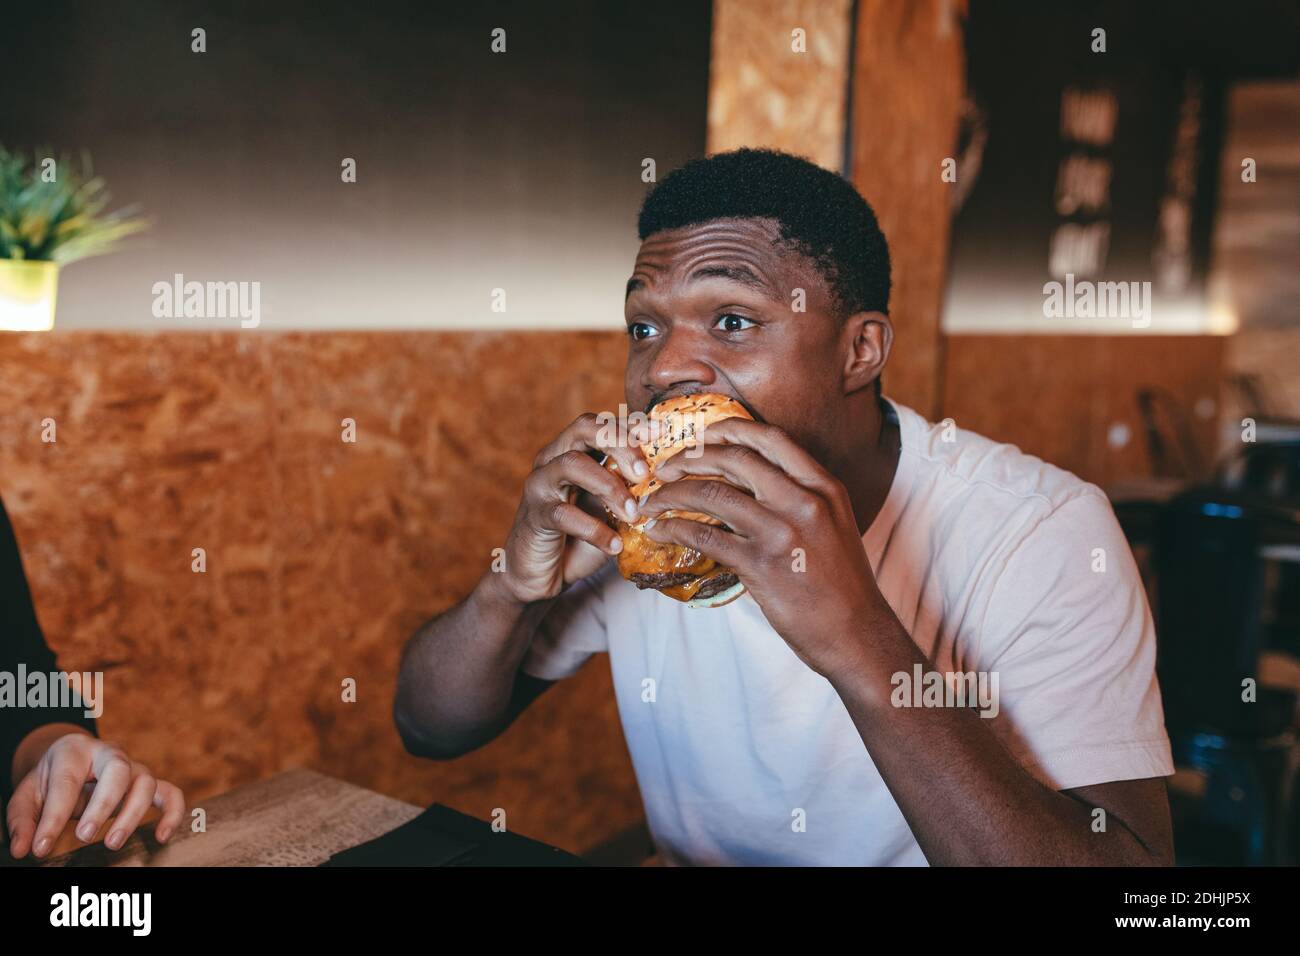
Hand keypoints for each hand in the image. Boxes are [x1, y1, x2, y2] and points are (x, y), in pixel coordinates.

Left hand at [5, 731, 185, 858]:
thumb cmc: (50, 779)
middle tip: (83, 836)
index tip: (41, 848)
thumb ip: (23, 821)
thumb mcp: (27, 794)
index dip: (54, 817)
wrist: (73, 760)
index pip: (67, 783)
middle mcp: (110, 754)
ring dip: (132, 814)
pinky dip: (172, 814)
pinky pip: (170, 793)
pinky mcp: (148, 783)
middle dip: (102, 806)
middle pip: (117, 772)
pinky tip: (160, 838)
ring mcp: (133, 767)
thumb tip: (24, 849)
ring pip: (146, 784)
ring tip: (111, 844)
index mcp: (74, 751)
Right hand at [497, 412, 656, 604]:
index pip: (602, 423)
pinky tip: (615, 545)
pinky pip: (563, 514)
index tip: (660, 433)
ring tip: (633, 514)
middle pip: (584, 428)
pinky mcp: (534, 515)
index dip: (631, 424)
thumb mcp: (610, 508)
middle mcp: (553, 458)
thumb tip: (673, 478)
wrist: (539, 574)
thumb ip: (630, 490)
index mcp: (573, 450)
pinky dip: (593, 529)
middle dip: (620, 443)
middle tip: (644, 472)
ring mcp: (540, 484)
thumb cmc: (579, 537)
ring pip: (572, 464)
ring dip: (609, 487)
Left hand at [640, 417, 882, 676]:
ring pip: (711, 495)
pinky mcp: (761, 566)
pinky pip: (704, 537)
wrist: (857, 633)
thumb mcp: (833, 523)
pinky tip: (660, 532)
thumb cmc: (841, 583)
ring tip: (651, 503)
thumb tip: (747, 482)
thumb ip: (798, 497)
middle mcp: (804, 501)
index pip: (770, 439)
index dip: (728, 430)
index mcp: (823, 486)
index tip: (701, 436)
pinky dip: (675, 530)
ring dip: (671, 496)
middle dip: (689, 459)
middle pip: (734, 459)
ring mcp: (781, 532)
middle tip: (664, 469)